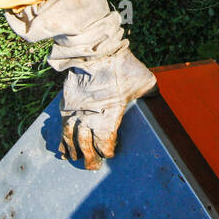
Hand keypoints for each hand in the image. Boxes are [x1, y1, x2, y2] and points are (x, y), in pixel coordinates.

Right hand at [59, 49, 156, 169]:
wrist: (96, 51)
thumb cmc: (122, 66)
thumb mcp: (144, 80)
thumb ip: (150, 92)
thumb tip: (157, 97)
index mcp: (109, 115)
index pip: (105, 142)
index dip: (107, 151)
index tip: (110, 154)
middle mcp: (89, 116)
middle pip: (86, 145)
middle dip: (89, 158)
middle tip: (92, 167)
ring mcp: (75, 110)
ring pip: (70, 137)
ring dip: (72, 150)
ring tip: (73, 159)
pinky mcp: (65, 102)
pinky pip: (61, 124)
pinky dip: (60, 137)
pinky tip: (60, 146)